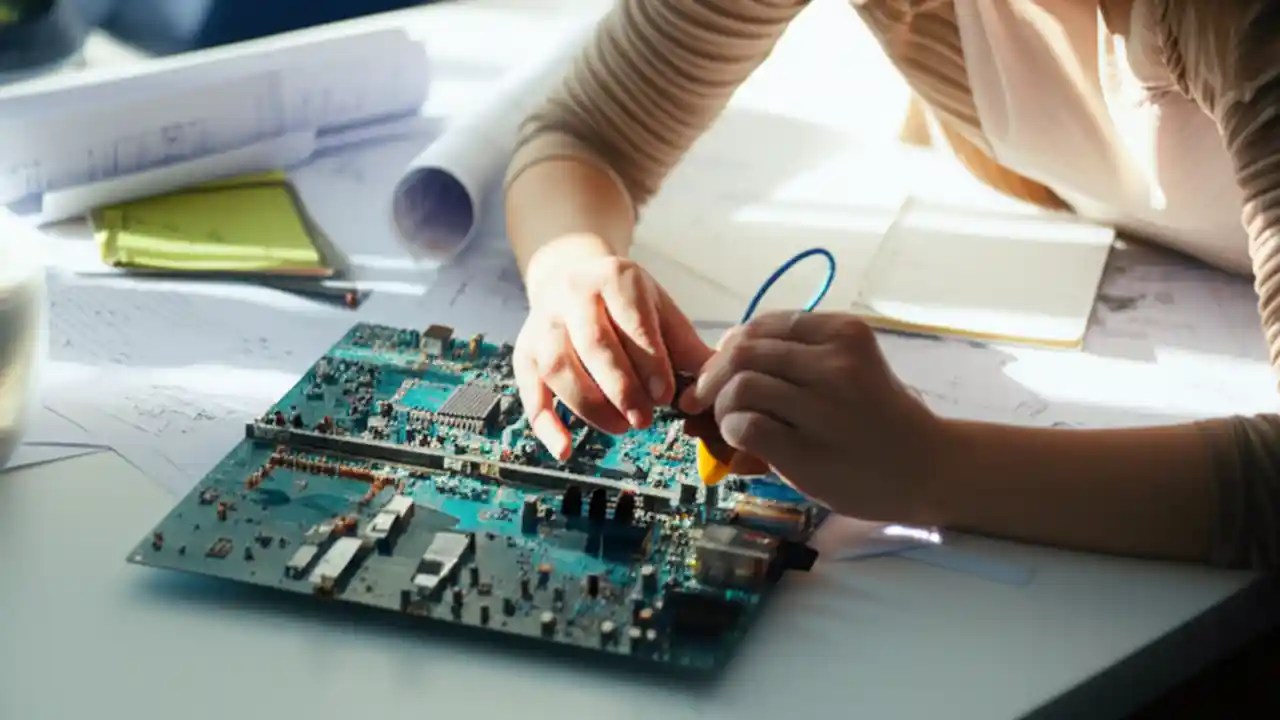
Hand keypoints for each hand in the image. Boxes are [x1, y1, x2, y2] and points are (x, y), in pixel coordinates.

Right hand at [514, 243, 711, 459]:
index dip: (649, 360)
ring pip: (557, 366)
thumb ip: (686, 347)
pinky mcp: (523, 352)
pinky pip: (529, 390)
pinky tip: (565, 449)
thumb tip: (716, 388)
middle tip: (644, 419)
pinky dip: (545, 424)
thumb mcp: (660, 310)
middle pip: (592, 344)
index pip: (631, 319)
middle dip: (620, 387)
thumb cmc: (625, 303)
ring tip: (619, 428)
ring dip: (589, 404)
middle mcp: (572, 294)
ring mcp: (542, 323)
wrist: (571, 277)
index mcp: (613, 277)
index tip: (666, 395)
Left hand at [679, 311, 946, 521]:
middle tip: (705, 399)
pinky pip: (747, 425)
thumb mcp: (850, 369)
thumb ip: (797, 358)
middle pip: (744, 352)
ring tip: (730, 423)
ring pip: (741, 386)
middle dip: (713, 375)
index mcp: (844, 333)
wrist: (927, 470)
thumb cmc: (881, 419)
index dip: (729, 346)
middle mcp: (836, 362)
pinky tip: (741, 442)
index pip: (763, 325)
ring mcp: (823, 407)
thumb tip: (720, 358)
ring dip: (722, 406)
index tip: (720, 367)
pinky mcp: (809, 450)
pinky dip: (732, 431)